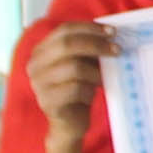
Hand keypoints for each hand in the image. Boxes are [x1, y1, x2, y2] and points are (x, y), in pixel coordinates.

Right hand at [24, 21, 112, 137]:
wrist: (69, 124)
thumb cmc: (78, 90)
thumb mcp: (83, 66)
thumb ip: (89, 50)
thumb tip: (111, 35)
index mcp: (41, 51)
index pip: (64, 30)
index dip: (89, 28)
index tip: (112, 31)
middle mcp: (35, 65)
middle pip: (67, 45)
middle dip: (96, 45)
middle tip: (117, 50)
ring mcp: (39, 83)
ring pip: (74, 67)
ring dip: (95, 72)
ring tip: (103, 79)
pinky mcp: (48, 101)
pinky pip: (75, 89)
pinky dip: (89, 91)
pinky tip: (90, 96)